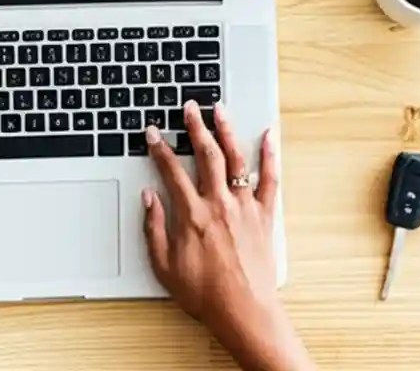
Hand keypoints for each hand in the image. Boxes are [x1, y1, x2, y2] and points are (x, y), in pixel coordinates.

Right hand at [143, 101, 313, 370]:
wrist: (243, 310)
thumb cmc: (204, 293)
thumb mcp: (163, 265)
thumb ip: (154, 227)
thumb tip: (149, 198)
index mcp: (191, 215)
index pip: (170, 171)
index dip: (159, 148)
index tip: (153, 132)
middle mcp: (218, 204)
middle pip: (205, 155)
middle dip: (195, 127)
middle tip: (189, 107)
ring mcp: (243, 207)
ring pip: (235, 159)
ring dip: (227, 131)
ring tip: (221, 110)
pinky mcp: (263, 215)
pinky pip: (269, 179)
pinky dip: (270, 156)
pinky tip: (269, 136)